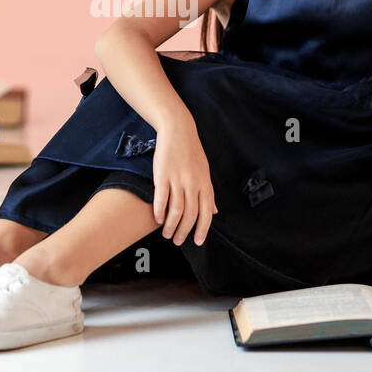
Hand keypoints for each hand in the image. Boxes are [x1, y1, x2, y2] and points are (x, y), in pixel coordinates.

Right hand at [151, 119, 218, 245]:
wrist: (178, 130)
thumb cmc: (191, 152)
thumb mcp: (205, 172)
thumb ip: (208, 193)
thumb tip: (214, 212)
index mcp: (205, 184)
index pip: (206, 212)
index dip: (202, 229)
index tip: (198, 241)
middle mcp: (193, 183)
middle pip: (191, 215)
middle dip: (184, 231)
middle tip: (177, 240)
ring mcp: (178, 179)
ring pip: (176, 210)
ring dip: (171, 225)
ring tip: (166, 234)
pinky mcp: (163, 175)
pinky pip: (162, 199)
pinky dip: (159, 212)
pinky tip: (158, 219)